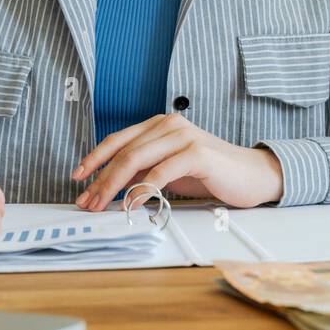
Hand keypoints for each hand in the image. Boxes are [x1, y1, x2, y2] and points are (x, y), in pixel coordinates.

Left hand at [71, 113, 284, 211]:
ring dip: (115, 186)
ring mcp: (184, 136)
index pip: (118, 140)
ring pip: (136, 159)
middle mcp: (169, 124)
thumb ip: (142, 171)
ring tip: (103, 205)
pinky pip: (161, 172)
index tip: (77, 178)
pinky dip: (143, 190)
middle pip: (123, 152)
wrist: (252, 176)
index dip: (94, 159)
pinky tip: (133, 205)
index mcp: (160, 124)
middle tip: (87, 202)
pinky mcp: (197, 153)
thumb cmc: (211, 173)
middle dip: (100, 179)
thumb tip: (108, 186)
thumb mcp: (169, 170)